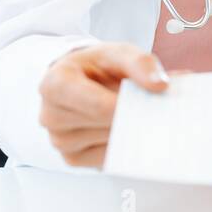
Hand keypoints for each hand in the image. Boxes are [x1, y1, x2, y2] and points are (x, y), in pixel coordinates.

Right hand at [39, 42, 169, 167]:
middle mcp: (51, 115)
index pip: (100, 106)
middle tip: (154, 106)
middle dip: (135, 116)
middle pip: (108, 125)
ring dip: (131, 131)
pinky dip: (124, 146)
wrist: (80, 81)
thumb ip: (140, 63)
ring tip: (134, 112)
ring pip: (112, 143)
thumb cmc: (96, 67)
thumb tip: (160, 85)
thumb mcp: (117, 53)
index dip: (130, 106)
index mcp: (55, 84)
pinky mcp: (72, 159)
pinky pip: (109, 158)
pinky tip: (127, 130)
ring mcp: (60, 141)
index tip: (156, 102)